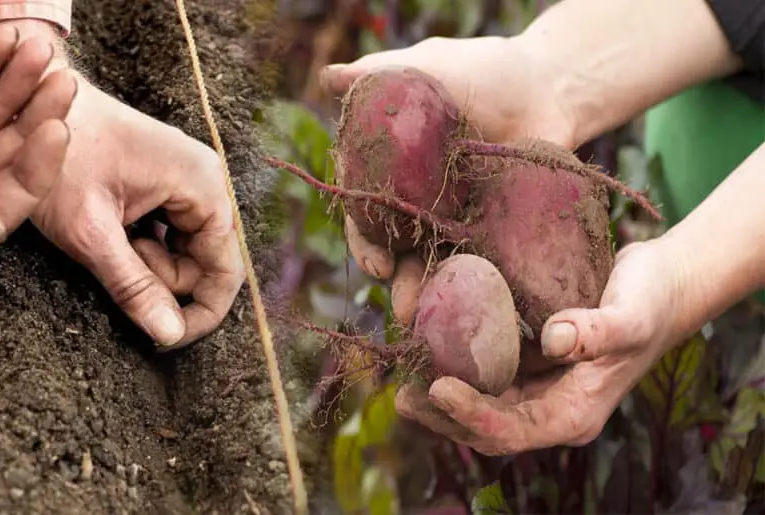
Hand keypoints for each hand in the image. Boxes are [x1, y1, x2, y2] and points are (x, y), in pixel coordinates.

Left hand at [0, 20, 243, 349]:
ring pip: (185, 252)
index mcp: (202, 186)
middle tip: (115, 260)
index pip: (224, 272)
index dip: (199, 314)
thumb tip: (170, 337)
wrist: (33, 100)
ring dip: (148, 263)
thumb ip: (133, 285)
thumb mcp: (90, 231)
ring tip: (108, 239)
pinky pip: (170, 233)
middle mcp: (206, 181)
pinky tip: (112, 229)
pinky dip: (142, 245)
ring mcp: (189, 180)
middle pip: (205, 263)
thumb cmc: (58, 159)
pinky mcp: (168, 183)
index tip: (162, 340)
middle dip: (164, 281)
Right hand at [317, 35, 575, 305]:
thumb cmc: (484, 70)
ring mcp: (453, 218)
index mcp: (389, 168)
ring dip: (425, 292)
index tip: (375, 260)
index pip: (366, 210)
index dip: (365, 237)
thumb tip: (329, 78)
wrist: (552, 85)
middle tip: (400, 301)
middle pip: (395, 246)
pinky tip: (475, 312)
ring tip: (426, 319)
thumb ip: (379, 75)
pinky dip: (472, 289)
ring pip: (432, 261)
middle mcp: (415, 200)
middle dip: (393, 276)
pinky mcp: (490, 230)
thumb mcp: (429, 67)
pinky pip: (477, 262)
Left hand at [394, 237, 700, 454]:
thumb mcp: (630, 315)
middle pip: (486, 428)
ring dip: (441, 397)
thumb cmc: (652, 302)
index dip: (472, 414)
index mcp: (573, 415)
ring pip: (480, 404)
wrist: (664, 283)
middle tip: (403, 392)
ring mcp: (538, 389)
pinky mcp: (528, 363)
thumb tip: (553, 340)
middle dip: (443, 416)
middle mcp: (550, 409)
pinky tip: (429, 345)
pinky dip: (457, 366)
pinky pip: (486, 374)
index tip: (439, 387)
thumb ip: (597, 331)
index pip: (512, 430)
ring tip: (402, 378)